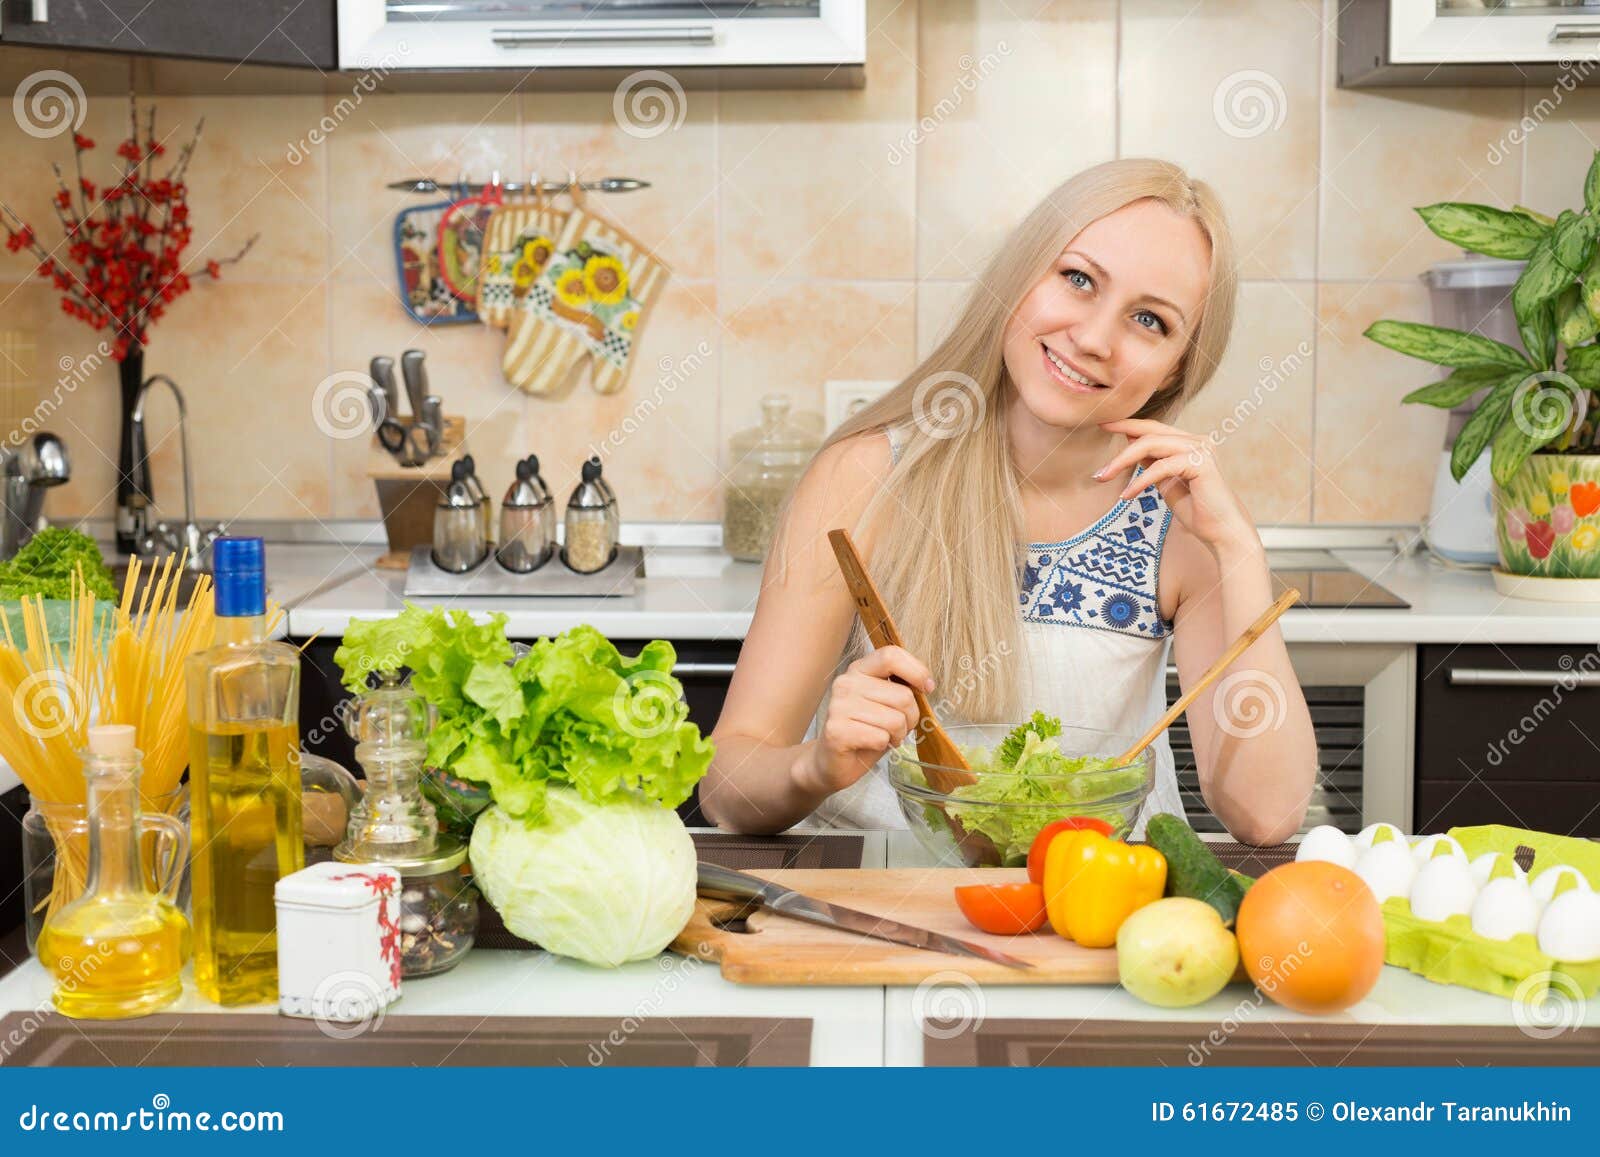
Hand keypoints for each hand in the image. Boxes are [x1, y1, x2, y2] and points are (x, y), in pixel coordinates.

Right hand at [796, 645, 929, 795]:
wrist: (833, 762)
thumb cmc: (866, 731)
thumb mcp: (886, 702)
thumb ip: (901, 687)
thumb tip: (926, 685)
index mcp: (859, 669)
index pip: (891, 655)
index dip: (916, 671)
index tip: (927, 688)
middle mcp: (846, 683)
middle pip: (903, 695)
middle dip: (910, 717)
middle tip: (896, 728)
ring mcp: (839, 706)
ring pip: (896, 720)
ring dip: (897, 735)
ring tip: (883, 737)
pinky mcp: (837, 731)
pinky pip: (881, 737)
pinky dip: (884, 745)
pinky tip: (869, 745)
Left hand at [1095, 418, 1259, 557]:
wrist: (1222, 533)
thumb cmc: (1196, 510)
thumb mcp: (1166, 482)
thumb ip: (1152, 463)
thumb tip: (1130, 446)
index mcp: (1191, 443)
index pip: (1154, 428)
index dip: (1128, 424)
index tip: (1104, 425)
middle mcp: (1198, 441)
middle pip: (1150, 432)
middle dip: (1120, 438)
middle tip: (1098, 445)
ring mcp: (1202, 449)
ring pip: (1151, 445)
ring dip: (1123, 461)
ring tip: (1104, 477)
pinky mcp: (1202, 463)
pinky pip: (1161, 467)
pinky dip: (1140, 480)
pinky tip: (1127, 495)